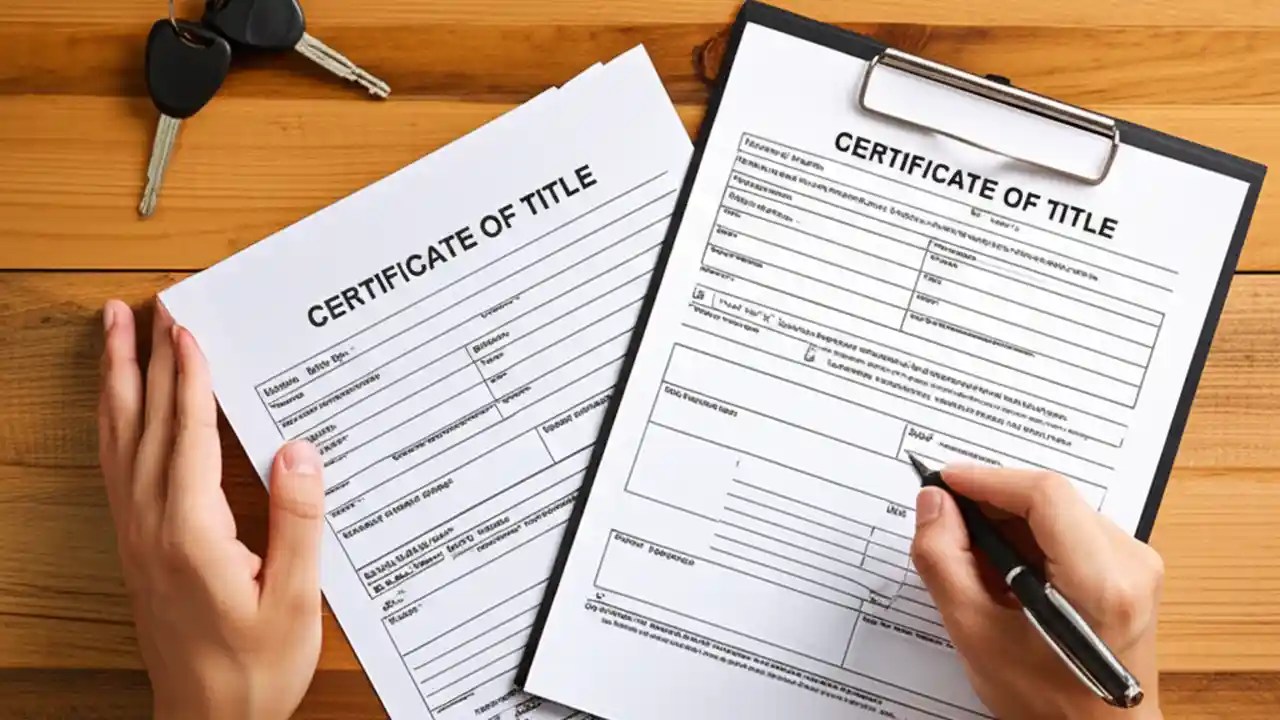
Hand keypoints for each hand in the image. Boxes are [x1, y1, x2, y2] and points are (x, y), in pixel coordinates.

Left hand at [97, 299, 324, 719]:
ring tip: (111, 336)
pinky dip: (114, 425)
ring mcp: (137, 537)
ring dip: (114, 383)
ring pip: (118, 442)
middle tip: (140, 309)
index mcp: (192, 534)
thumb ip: (298, 524)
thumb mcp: (296, 601)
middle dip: (139, 361)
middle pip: (140, 425)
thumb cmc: (256, 668)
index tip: (186, 329)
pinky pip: (116, 468)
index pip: (187, 437)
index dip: (188, 379)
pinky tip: (118, 410)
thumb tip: (299, 452)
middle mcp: (153, 527)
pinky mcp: (137, 548)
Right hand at [910, 465, 1163, 719]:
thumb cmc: (1047, 702)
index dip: (987, 480)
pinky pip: (1072, 530)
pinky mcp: (1132, 568)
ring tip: (977, 564)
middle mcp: (1131, 563)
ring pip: (1058, 512)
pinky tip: (1007, 573)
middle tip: (949, 529)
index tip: (945, 483)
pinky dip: (1031, 540)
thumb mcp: (976, 634)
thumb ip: (944, 560)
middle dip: (993, 505)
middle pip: (1050, 500)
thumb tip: (934, 503)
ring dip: (1010, 525)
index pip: (1044, 494)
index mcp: (1101, 581)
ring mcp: (1137, 564)